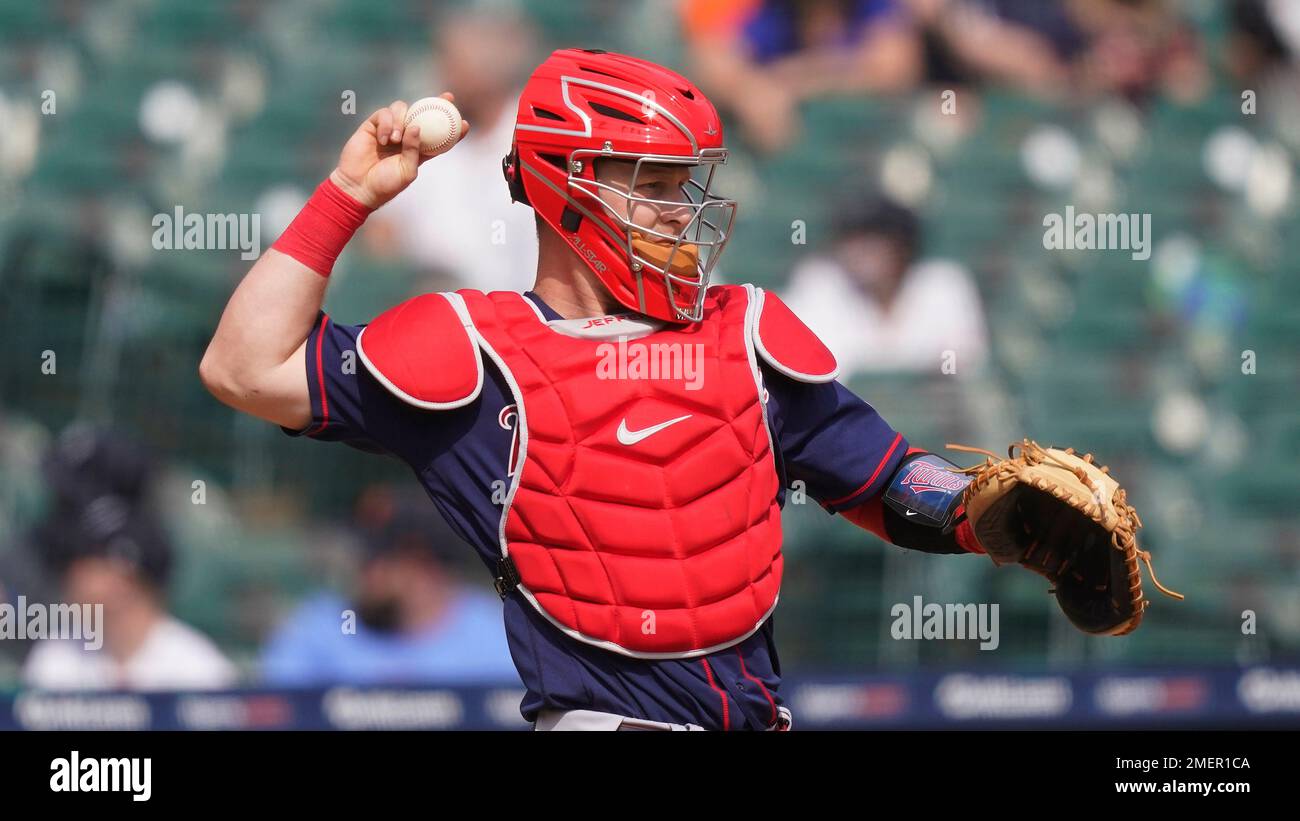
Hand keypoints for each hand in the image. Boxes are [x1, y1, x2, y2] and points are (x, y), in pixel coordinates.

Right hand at [329, 92, 470, 209]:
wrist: (358, 186)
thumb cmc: (385, 184)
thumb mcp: (407, 171)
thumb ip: (415, 150)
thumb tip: (418, 126)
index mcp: (418, 150)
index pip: (438, 136)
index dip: (452, 128)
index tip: (465, 123)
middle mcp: (405, 137)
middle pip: (423, 114)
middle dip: (436, 103)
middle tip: (446, 98)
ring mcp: (389, 129)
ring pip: (402, 109)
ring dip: (402, 120)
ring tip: (396, 140)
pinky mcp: (373, 125)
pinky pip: (383, 114)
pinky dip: (387, 124)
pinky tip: (385, 139)